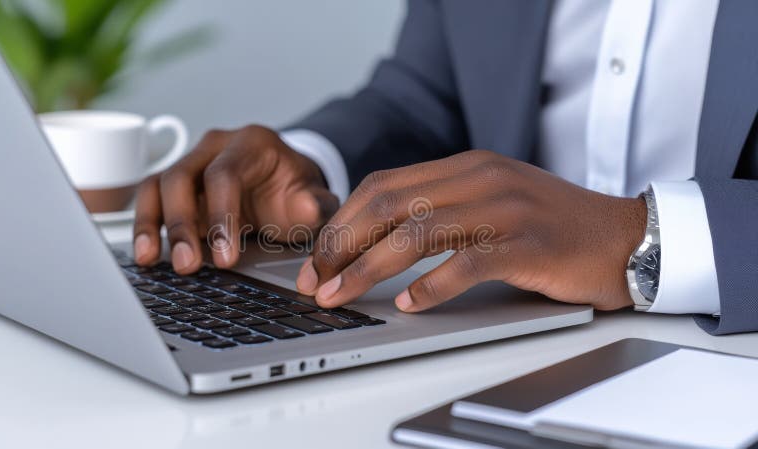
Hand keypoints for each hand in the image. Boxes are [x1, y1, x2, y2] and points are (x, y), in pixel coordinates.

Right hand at [133, 125, 337, 273]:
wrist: (287, 185)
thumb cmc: (296, 190)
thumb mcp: (314, 197)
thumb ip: (316, 204)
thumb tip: (307, 208)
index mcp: (250, 144)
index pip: (225, 174)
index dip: (221, 215)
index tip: (226, 257)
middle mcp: (214, 147)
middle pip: (181, 176)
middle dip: (181, 223)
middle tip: (188, 264)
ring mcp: (192, 164)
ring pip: (157, 185)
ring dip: (151, 223)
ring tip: (149, 259)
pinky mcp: (177, 186)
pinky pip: (151, 200)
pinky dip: (146, 226)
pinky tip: (146, 254)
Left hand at [296, 150, 645, 311]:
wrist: (625, 236)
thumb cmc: (553, 227)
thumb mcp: (491, 202)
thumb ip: (442, 209)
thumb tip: (377, 241)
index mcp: (465, 167)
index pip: (383, 185)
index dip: (343, 221)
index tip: (318, 256)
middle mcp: (479, 178)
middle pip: (389, 204)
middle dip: (342, 244)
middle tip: (316, 280)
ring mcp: (504, 207)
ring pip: (417, 232)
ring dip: (370, 267)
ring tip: (343, 295)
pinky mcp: (527, 241)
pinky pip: (467, 262)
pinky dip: (432, 286)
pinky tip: (410, 305)